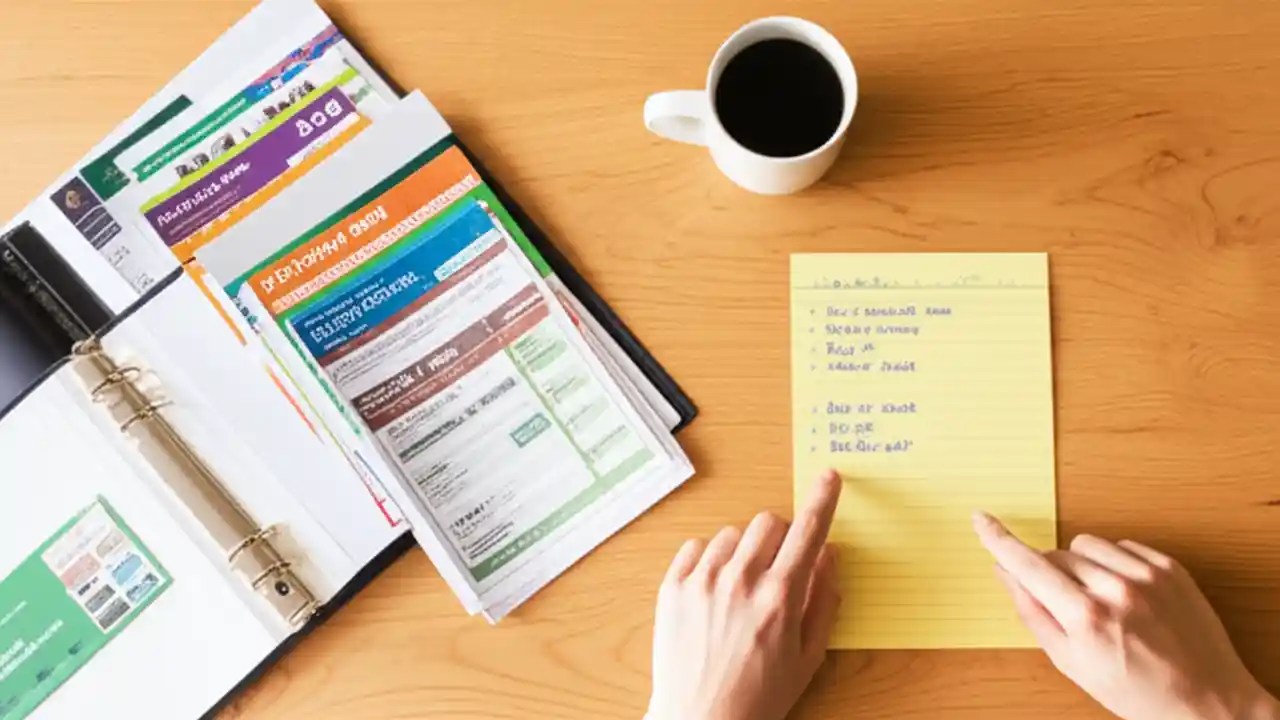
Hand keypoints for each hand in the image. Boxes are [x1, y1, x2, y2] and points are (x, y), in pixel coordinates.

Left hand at [646, 469, 842, 719]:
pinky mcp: (672, 587)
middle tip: (778, 567)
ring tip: (741, 589)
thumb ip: (823, 600)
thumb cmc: (759, 696)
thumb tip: (829, 555)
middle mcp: (740, 581)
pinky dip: (709, 559)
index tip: (830, 478)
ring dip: (743, 549)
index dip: (822, 500)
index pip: (808, 532)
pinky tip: (715, 590)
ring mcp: (702, 581)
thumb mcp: (808, 656)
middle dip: (780, 537)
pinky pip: (696, 547)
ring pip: (732, 533)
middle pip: (768, 522)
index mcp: (780, 598)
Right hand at [973, 512, 1279, 719]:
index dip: (999, 540)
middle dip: (1052, 574)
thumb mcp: (1072, 664)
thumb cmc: (1138, 692)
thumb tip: (1005, 573)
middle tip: (1071, 609)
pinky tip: (1128, 595)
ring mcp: (1147, 575)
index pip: (1029, 565)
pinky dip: (1116, 564)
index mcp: (1086, 617)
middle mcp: (1116, 589)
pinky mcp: (1170, 567)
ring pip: (1087, 545)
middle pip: (1056, 555)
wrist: (1207, 702)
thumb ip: (1033, 613)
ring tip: (1103, 601)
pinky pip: (1123, 546)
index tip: (981, 519)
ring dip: (1083, 565)